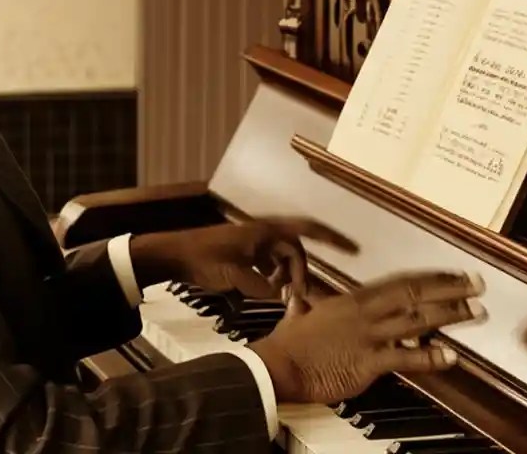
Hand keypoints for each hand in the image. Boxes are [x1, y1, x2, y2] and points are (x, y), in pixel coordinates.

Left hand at [129, 217, 357, 300]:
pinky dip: (273, 276)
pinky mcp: (246, 252)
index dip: (332, 238)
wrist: (174, 255)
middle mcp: (263, 232)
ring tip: (282, 295)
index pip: (306, 229)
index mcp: (265, 230)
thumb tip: (280, 294)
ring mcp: (254, 242)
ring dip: (286, 276)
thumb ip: (261, 286)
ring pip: (282, 258)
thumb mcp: (234, 276)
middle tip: (299, 296)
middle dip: (300, 272)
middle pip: (295, 250)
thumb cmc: (202, 259)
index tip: (353, 249)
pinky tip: (268, 291)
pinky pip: (270, 263)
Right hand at [247, 271, 485, 403]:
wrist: (278, 366)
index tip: (455, 275)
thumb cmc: (288, 343)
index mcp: (354, 300)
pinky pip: (405, 358)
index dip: (431, 279)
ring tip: (476, 312)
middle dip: (450, 289)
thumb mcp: (298, 316)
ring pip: (416, 320)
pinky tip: (451, 357)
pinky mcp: (368, 362)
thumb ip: (304, 306)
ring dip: (449, 316)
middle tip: (477, 285)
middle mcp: (366, 312)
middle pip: (415, 294)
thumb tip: (297, 299)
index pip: (401, 283)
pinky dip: (430, 357)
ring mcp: (369, 336)